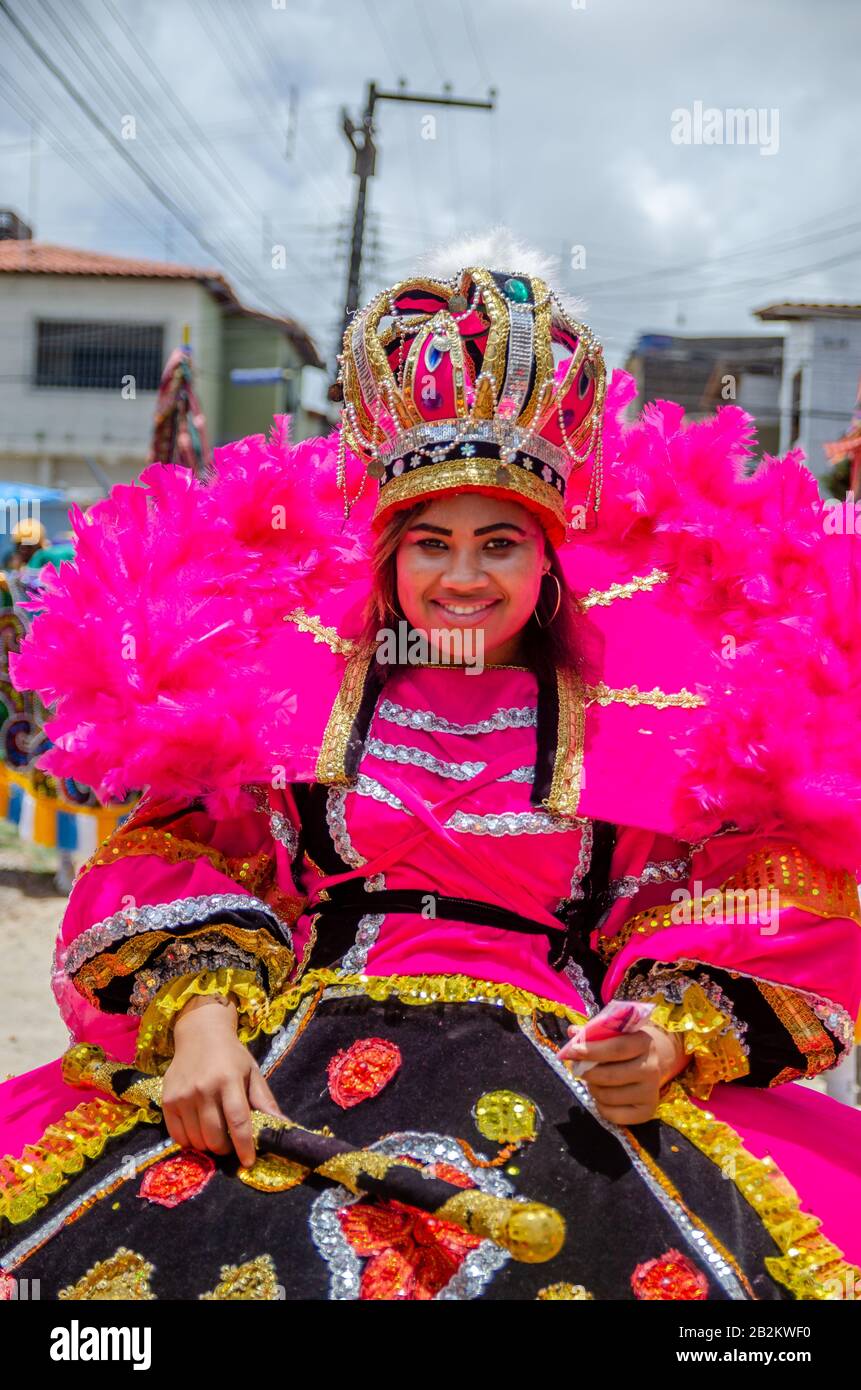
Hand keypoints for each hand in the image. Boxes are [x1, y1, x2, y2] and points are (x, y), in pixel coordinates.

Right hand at [162, 994, 284, 1167]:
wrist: (199, 1032)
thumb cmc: (231, 1055)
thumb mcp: (252, 1072)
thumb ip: (265, 1100)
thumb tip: (282, 1125)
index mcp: (229, 1079)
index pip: (238, 1121)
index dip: (244, 1146)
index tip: (249, 1162)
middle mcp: (204, 1088)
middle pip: (215, 1136)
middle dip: (225, 1148)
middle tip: (230, 1143)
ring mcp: (183, 1095)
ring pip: (196, 1140)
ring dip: (208, 1145)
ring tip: (215, 1134)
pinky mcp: (167, 1101)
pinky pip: (178, 1136)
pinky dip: (190, 1142)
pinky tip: (198, 1131)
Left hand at [558, 1022, 687, 1125]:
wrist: (647, 1066)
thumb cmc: (623, 1047)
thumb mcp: (612, 1035)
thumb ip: (592, 1033)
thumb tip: (572, 1032)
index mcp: (644, 1043)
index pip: (617, 1048)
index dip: (593, 1051)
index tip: (572, 1051)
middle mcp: (651, 1068)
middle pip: (610, 1075)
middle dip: (588, 1073)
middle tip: (578, 1069)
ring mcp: (650, 1093)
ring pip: (608, 1096)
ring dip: (593, 1089)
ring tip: (592, 1081)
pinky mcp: (646, 1113)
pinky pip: (612, 1114)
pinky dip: (600, 1106)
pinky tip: (602, 1096)